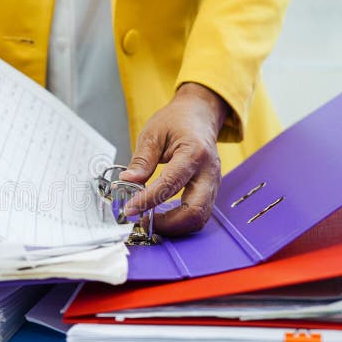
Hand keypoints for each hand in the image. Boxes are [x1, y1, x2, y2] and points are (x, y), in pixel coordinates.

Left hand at [121, 82, 228, 235]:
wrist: (200, 114)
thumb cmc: (177, 121)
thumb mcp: (153, 133)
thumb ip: (142, 160)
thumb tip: (127, 182)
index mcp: (195, 153)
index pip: (171, 184)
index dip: (148, 200)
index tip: (129, 208)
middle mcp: (209, 172)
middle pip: (194, 211)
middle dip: (167, 224)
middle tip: (142, 221)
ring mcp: (214, 183)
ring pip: (199, 218)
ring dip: (174, 226)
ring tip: (150, 220)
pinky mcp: (211, 191)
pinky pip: (198, 213)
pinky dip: (180, 221)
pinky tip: (162, 217)